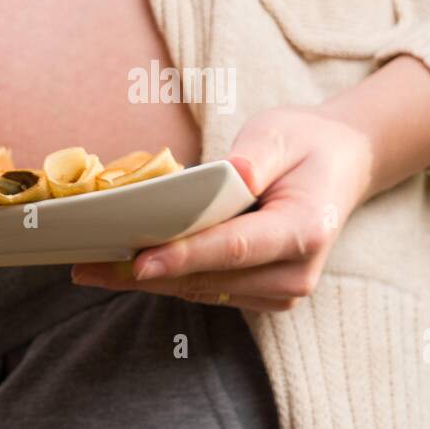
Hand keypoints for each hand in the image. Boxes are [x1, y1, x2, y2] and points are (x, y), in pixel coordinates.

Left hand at [70, 55, 429, 311]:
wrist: (341, 166)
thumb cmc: (306, 144)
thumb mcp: (281, 133)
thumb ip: (252, 159)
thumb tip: (224, 180)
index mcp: (306, 229)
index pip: (236, 248)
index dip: (184, 256)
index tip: (137, 262)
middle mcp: (297, 272)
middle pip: (210, 278)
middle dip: (147, 274)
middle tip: (87, 267)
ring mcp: (283, 291)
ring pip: (203, 291)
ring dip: (150, 282)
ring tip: (94, 269)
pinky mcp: (266, 295)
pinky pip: (209, 290)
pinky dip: (170, 280)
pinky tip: (127, 268)